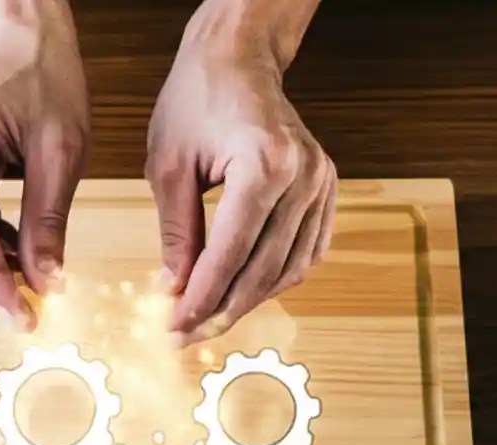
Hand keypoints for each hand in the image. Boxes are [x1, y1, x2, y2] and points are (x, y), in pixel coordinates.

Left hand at [147, 0, 334, 345]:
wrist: (238, 58)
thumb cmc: (196, 99)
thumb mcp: (168, 166)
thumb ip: (177, 233)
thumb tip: (174, 291)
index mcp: (264, 165)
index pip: (231, 254)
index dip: (201, 298)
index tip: (174, 327)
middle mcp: (303, 176)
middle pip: (263, 269)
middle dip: (222, 309)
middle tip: (187, 335)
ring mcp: (322, 182)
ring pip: (290, 268)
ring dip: (250, 301)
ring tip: (211, 319)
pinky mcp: (327, 186)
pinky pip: (308, 251)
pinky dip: (279, 278)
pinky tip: (248, 293)